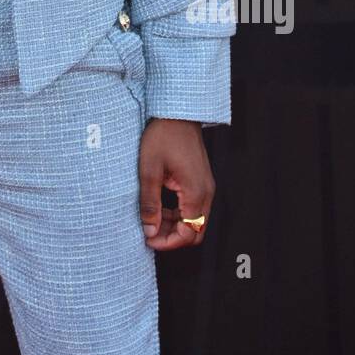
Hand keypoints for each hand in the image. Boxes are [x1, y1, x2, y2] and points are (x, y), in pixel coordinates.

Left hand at [138, 118, 214, 251]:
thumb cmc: (164, 135)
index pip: (189, 234)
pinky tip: (159, 207)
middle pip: (195, 231)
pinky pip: (193, 207)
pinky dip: (178, 213)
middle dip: (172, 237)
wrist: (177, 111)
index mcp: (196, 193)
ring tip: (150, 220)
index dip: (168, 243)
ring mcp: (205, 187)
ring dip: (174, 225)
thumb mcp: (149, 170)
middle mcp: (206, 193)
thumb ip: (150, 203)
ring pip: (194, 220)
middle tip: (149, 233)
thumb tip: (149, 230)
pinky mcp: (200, 181)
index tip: (148, 240)